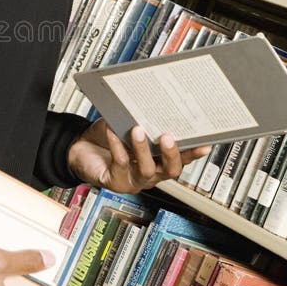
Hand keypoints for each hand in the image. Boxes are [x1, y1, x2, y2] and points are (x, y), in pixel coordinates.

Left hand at [68, 119, 209, 193]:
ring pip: (146, 170)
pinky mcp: (115, 182)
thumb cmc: (108, 136)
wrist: (81, 149)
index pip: (182, 158)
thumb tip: (151, 102)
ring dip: (143, 150)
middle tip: (168, 136)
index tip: (205, 144)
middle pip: (170, 170)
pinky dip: (117, 146)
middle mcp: (150, 174)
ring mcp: (134, 180)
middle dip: (171, 153)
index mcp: (159, 161)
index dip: (193, 153)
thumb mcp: (127, 124)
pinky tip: (114, 132)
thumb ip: (141, 119)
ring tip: (138, 130)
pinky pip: (120, 164)